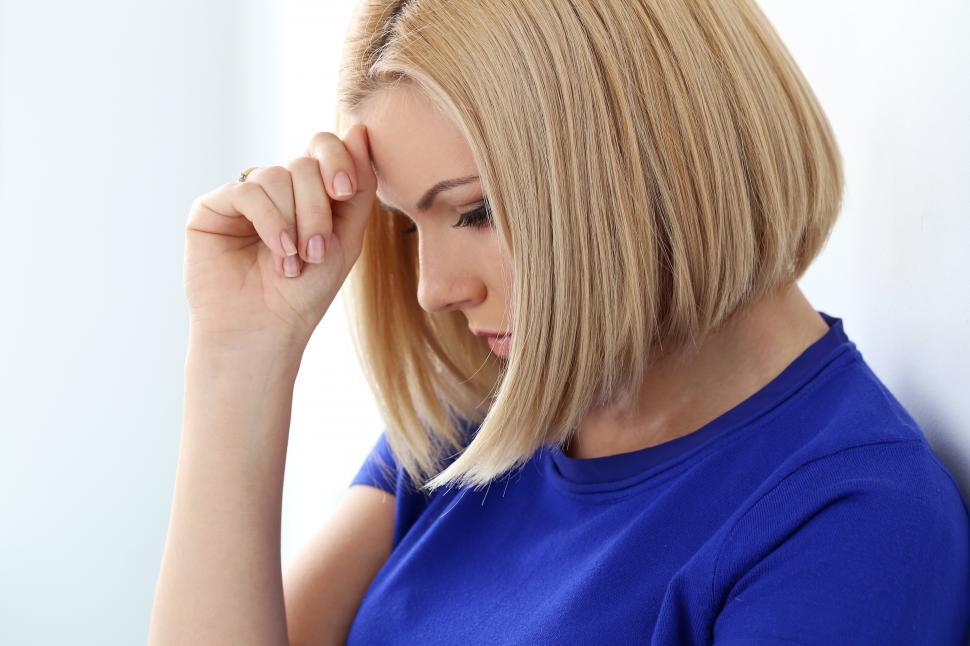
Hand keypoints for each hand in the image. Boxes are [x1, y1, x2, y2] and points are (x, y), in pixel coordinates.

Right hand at [183, 123, 375, 352]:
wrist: (266, 332)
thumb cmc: (306, 293)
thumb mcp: (345, 238)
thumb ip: (358, 187)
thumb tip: (359, 128)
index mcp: (306, 191)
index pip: (322, 147)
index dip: (337, 159)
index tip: (345, 192)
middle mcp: (273, 189)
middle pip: (304, 163)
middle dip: (318, 208)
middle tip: (317, 251)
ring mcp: (242, 196)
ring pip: (277, 176)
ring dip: (294, 222)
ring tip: (294, 262)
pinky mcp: (211, 208)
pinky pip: (248, 192)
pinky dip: (271, 222)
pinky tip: (279, 253)